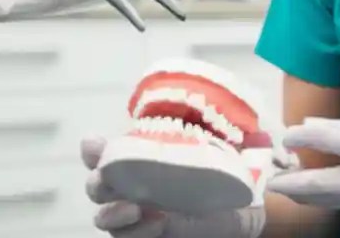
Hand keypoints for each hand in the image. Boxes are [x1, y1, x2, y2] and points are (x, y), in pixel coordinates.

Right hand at [81, 136, 265, 237]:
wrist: (246, 207)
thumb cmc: (229, 169)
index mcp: (140, 158)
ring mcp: (138, 214)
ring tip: (133, 208)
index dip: (93, 149)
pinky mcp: (150, 235)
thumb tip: (235, 114)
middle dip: (97, 182)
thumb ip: (217, 127)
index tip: (95, 144)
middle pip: (96, 186)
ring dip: (111, 213)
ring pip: (105, 217)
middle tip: (110, 178)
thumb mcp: (221, 145)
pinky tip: (157, 223)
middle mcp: (132, 185)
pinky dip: (136, 233)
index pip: (102, 153)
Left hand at [266, 116, 339, 208]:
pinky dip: (300, 194)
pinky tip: (288, 184)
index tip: (286, 134)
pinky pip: (319, 202)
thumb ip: (339, 125)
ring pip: (316, 198)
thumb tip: (305, 123)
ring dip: (291, 190)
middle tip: (268, 177)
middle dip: (290, 182)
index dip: (308, 137)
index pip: (335, 143)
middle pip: (321, 183)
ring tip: (273, 176)